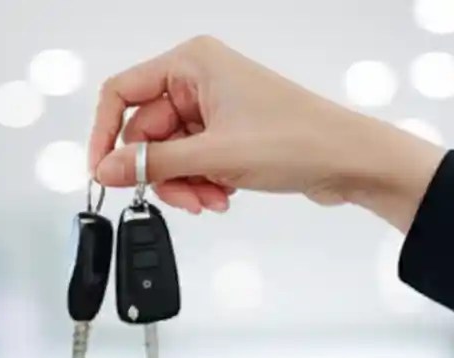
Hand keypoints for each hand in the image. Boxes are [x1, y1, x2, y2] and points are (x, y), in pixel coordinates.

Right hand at [88, 36, 445, 229]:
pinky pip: (191, 162)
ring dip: (184, 183)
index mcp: (192, 63)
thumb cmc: (299, 139)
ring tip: (211, 198)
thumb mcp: (214, 156)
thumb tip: (108, 169)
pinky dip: (201, 183)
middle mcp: (199, 79)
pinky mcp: (227, 133)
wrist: (349, 160)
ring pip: (169, 153)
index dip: (106, 135)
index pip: (121, 93)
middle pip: (146, 132)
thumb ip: (154, 164)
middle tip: (182, 197)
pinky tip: (223, 194)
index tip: (103, 172)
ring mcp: (213, 107)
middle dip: (161, 172)